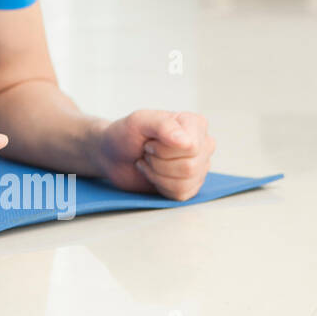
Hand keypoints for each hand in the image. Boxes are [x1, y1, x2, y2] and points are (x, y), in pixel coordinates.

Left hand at [95, 109, 215, 199]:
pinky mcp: (191, 185)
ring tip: (149, 161)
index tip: (149, 141)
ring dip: (157, 174)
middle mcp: (203, 145)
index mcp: (195, 124)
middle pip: (189, 167)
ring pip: (185, 182)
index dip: (163, 149)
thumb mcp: (139, 121)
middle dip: (158, 162)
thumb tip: (186, 142)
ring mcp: (199, 166)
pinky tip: (153, 174)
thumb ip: (162, 125)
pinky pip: (182, 194)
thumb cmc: (126, 134)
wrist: (113, 155)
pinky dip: (160, 185)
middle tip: (147, 152)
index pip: (191, 147)